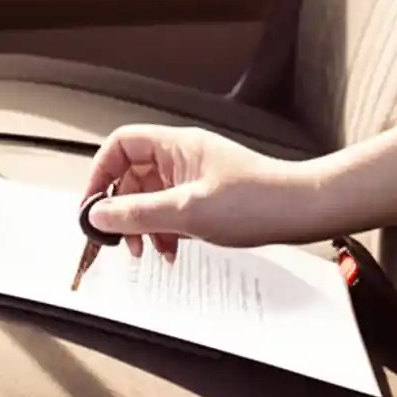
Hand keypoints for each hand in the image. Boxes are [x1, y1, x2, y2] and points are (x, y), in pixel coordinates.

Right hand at [82, 125, 326, 258]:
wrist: (302, 210)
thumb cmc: (257, 200)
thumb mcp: (187, 212)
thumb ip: (138, 213)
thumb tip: (98, 215)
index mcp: (175, 145)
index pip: (120, 145)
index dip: (100, 173)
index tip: (93, 206)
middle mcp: (181, 156)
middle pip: (131, 175)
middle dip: (122, 209)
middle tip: (120, 239)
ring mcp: (193, 175)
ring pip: (150, 196)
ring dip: (143, 225)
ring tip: (149, 251)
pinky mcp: (205, 195)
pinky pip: (170, 210)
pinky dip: (164, 230)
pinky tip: (171, 251)